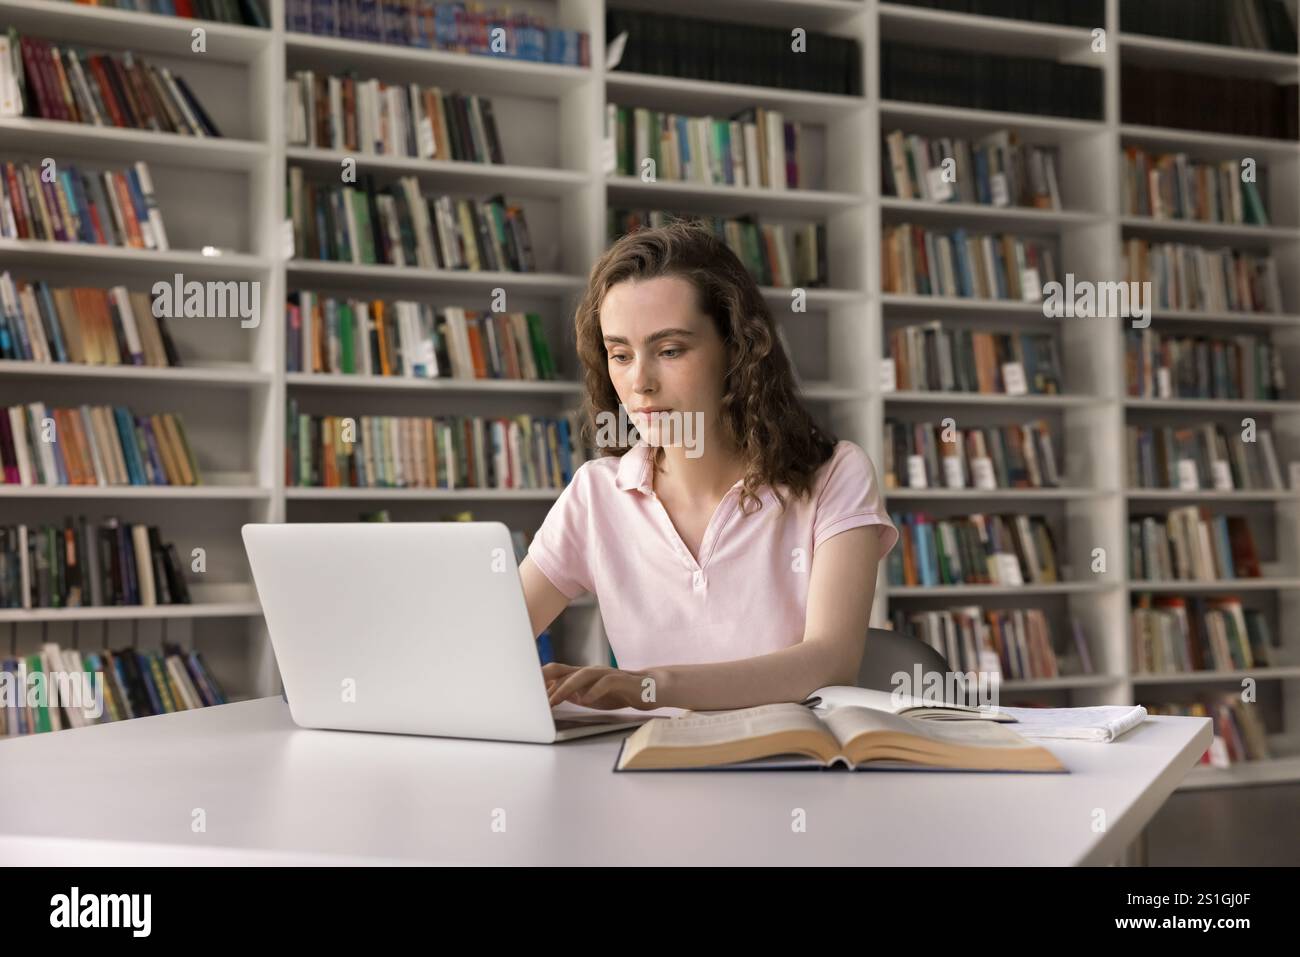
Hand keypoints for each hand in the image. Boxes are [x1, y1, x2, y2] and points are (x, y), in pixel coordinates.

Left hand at [543, 663, 664, 709]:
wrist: (648, 688)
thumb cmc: (617, 692)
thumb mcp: (590, 695)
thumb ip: (572, 694)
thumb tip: (551, 698)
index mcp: (580, 675)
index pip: (554, 672)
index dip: (538, 681)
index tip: (523, 693)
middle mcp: (589, 671)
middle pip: (561, 670)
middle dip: (546, 683)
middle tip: (533, 697)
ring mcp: (604, 673)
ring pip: (581, 675)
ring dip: (565, 688)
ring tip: (554, 701)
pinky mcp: (620, 680)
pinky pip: (605, 682)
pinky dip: (593, 691)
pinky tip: (585, 701)